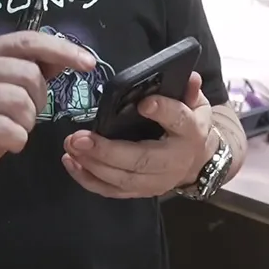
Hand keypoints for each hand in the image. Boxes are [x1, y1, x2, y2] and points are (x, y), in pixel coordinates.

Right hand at [0, 31, 96, 205]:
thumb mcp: (10, 96)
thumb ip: (34, 72)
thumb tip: (68, 54)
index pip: (27, 40)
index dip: (61, 49)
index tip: (89, 63)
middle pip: (27, 73)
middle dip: (39, 100)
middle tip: (26, 118)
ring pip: (20, 102)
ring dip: (27, 123)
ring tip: (13, 131)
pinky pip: (9, 129)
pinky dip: (17, 142)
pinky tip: (5, 145)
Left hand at [62, 71, 213, 197]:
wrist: (198, 161)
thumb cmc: (190, 126)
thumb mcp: (196, 104)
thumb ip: (189, 91)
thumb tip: (188, 76)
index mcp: (190, 133)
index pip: (178, 121)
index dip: (163, 111)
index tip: (143, 103)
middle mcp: (173, 161)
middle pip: (140, 160)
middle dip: (107, 151)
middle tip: (79, 138)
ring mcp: (156, 182)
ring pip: (122, 179)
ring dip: (92, 165)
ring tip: (70, 147)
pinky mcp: (140, 192)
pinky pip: (112, 191)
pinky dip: (89, 180)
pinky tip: (71, 163)